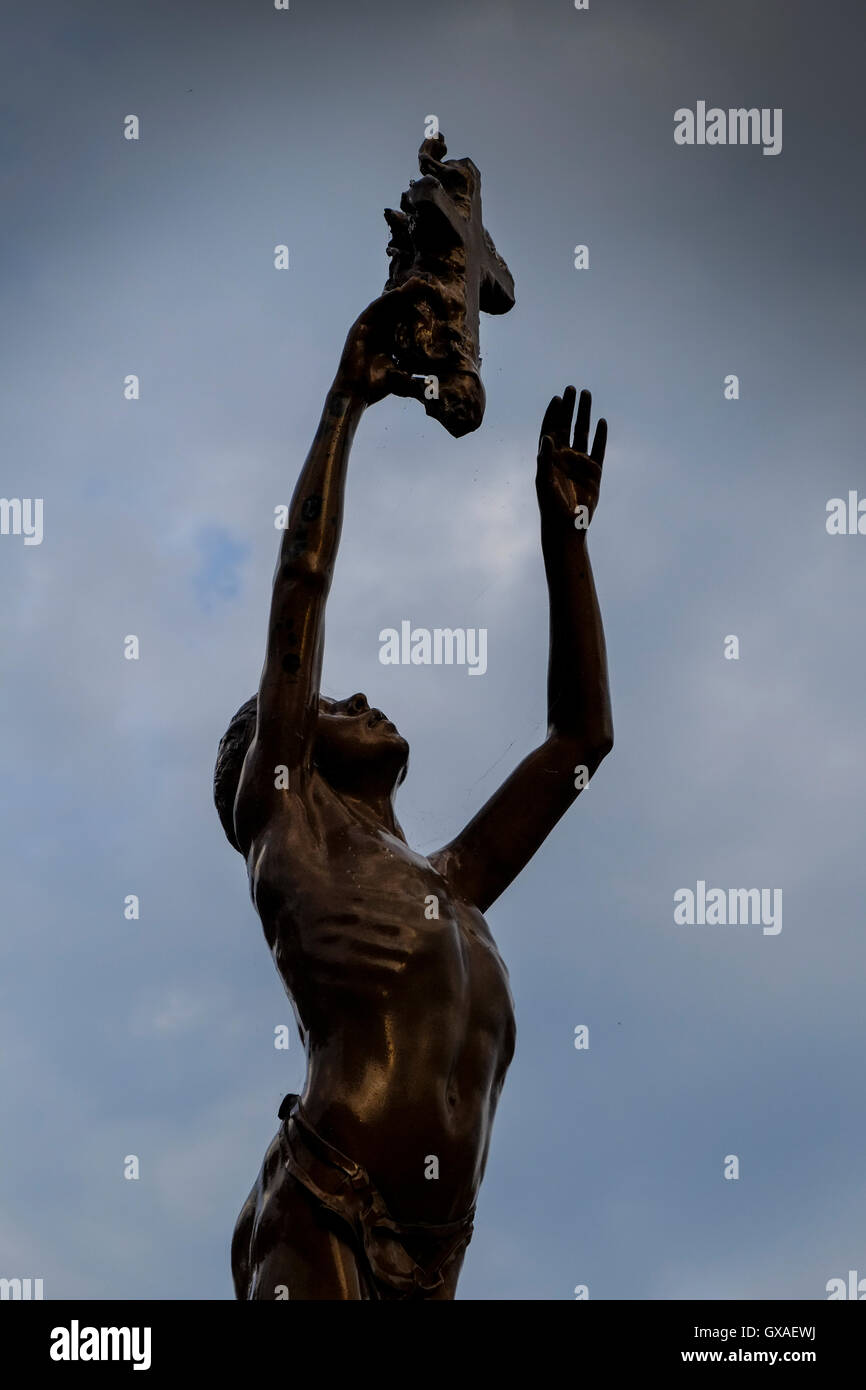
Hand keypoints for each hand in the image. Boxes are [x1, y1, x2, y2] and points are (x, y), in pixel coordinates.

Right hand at [332, 278, 430, 406]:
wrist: (356, 393)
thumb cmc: (376, 387)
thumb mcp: (402, 376)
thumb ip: (416, 373)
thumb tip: (436, 379)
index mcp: (389, 341)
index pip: (405, 321)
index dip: (417, 310)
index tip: (433, 301)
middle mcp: (379, 332)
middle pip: (397, 310)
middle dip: (410, 297)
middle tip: (426, 284)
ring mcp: (368, 329)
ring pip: (386, 307)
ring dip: (399, 295)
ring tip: (414, 284)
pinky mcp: (359, 329)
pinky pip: (373, 311)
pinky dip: (384, 301)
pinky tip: (396, 293)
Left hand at [536, 386, 606, 534]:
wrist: (568, 525)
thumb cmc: (551, 506)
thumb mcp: (544, 482)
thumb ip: (545, 459)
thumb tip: (547, 437)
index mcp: (549, 457)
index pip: (550, 428)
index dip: (553, 413)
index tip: (557, 398)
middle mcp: (564, 457)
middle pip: (567, 425)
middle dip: (569, 407)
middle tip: (572, 388)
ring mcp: (580, 463)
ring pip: (583, 432)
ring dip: (584, 414)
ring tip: (587, 395)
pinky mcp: (594, 472)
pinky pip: (598, 449)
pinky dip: (600, 435)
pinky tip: (602, 421)